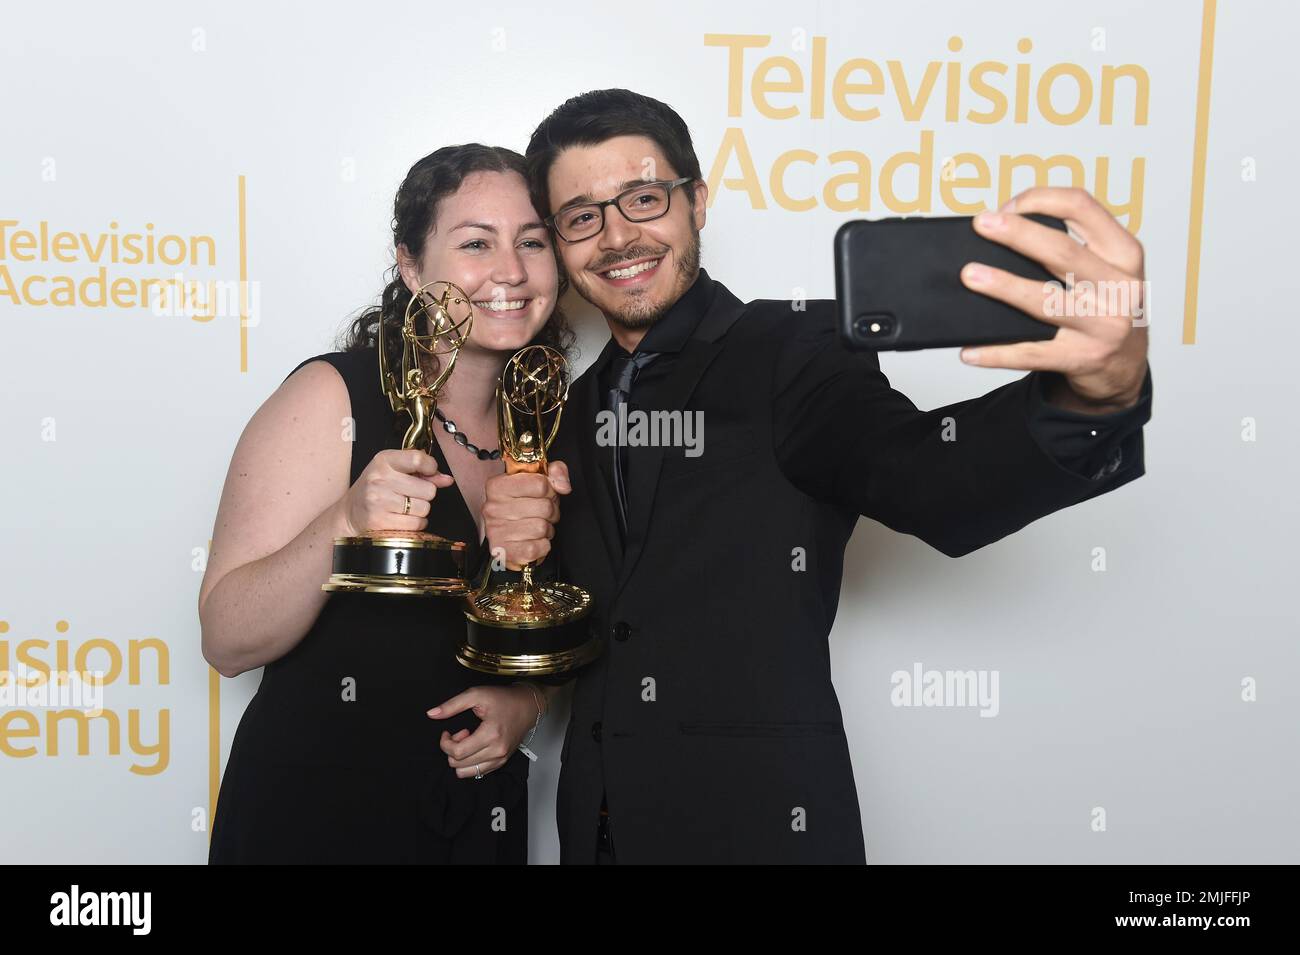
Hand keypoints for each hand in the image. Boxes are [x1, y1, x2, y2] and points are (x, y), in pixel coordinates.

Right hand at [339, 449, 453, 535]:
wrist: (350, 513)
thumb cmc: (375, 489)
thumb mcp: (394, 472)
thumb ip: (423, 472)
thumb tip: (447, 479)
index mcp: (384, 461)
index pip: (418, 459)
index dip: (431, 468)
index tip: (429, 473)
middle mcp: (380, 479)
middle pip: (428, 489)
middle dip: (424, 495)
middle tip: (409, 495)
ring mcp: (379, 500)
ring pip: (424, 508)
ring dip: (419, 511)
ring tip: (404, 507)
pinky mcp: (380, 521)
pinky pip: (416, 524)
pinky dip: (415, 523)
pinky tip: (402, 518)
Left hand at [426, 685, 542, 778]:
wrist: (527, 705)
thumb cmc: (502, 698)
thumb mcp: (476, 695)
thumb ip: (452, 705)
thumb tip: (431, 714)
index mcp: (490, 734)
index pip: (457, 753)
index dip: (445, 743)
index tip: (447, 731)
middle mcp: (497, 751)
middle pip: (459, 764)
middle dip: (452, 749)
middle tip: (460, 733)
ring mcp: (500, 759)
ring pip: (466, 773)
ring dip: (461, 758)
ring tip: (468, 741)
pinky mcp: (502, 762)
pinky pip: (477, 773)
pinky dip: (470, 763)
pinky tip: (475, 747)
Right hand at [482, 460, 569, 569]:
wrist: (507, 536)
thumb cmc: (523, 506)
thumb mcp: (538, 481)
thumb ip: (555, 472)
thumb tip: (563, 486)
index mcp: (497, 486)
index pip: (540, 484)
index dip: (550, 490)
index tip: (543, 494)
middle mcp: (493, 507)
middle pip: (544, 507)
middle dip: (551, 511)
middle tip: (542, 513)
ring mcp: (496, 531)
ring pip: (542, 528)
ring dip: (546, 529)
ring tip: (537, 526)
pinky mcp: (505, 552)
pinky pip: (538, 547)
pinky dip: (542, 545)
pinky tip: (533, 540)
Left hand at [958, 186, 1149, 412]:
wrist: (1127, 364)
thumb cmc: (1108, 306)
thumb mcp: (1108, 268)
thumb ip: (1074, 246)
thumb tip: (1007, 232)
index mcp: (1124, 253)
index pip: (1083, 208)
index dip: (1042, 199)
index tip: (1007, 207)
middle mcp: (1120, 288)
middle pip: (1062, 252)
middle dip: (1018, 235)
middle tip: (982, 225)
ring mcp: (1102, 327)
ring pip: (1044, 301)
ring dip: (1003, 286)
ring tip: (970, 275)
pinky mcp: (1080, 359)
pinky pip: (1030, 354)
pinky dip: (996, 352)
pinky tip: (970, 350)